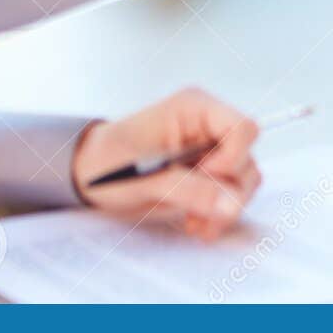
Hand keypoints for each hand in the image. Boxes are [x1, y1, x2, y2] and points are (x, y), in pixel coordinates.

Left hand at [72, 87, 260, 239]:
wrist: (85, 175)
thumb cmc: (105, 163)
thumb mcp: (143, 179)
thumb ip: (188, 190)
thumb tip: (229, 206)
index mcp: (194, 109)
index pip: (243, 128)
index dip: (233, 158)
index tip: (205, 179)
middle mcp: (208, 126)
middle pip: (246, 158)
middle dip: (228, 191)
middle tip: (197, 213)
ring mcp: (210, 150)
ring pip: (244, 181)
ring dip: (224, 208)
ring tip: (194, 223)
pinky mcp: (207, 173)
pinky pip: (230, 195)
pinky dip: (217, 213)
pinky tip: (194, 223)